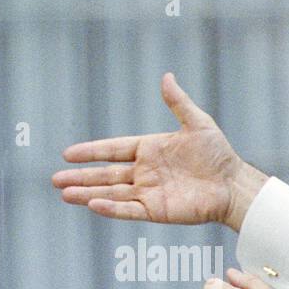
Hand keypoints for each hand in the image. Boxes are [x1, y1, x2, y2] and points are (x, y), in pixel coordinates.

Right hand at [52, 73, 266, 230]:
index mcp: (148, 150)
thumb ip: (177, 103)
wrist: (233, 184)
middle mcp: (144, 172)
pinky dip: (111, 208)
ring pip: (111, 193)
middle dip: (80, 177)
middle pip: (105, 174)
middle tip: (55, 179)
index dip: (91, 152)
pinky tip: (93, 205)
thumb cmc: (218, 154)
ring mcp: (148, 192)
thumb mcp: (197, 123)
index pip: (112, 150)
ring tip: (64, 194)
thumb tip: (166, 77)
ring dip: (87, 193)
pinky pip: (128, 209)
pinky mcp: (156, 210)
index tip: (67, 153)